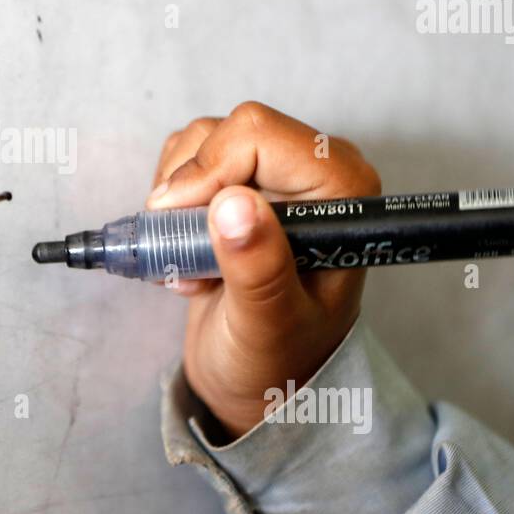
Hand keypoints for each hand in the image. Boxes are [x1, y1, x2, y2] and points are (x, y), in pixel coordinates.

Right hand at [148, 102, 380, 437]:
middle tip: (185, 252)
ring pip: (200, 141)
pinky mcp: (241, 182)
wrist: (259, 381)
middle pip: (227, 132)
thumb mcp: (267, 326)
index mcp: (342, 192)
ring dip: (175, 202)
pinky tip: (187, 253)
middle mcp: (314, 172)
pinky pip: (186, 160)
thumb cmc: (277, 361)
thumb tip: (235, 205)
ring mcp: (276, 174)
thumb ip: (258, 269)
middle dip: (189, 190)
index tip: (181, 222)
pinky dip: (170, 205)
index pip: (260, 135)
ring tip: (190, 261)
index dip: (209, 171)